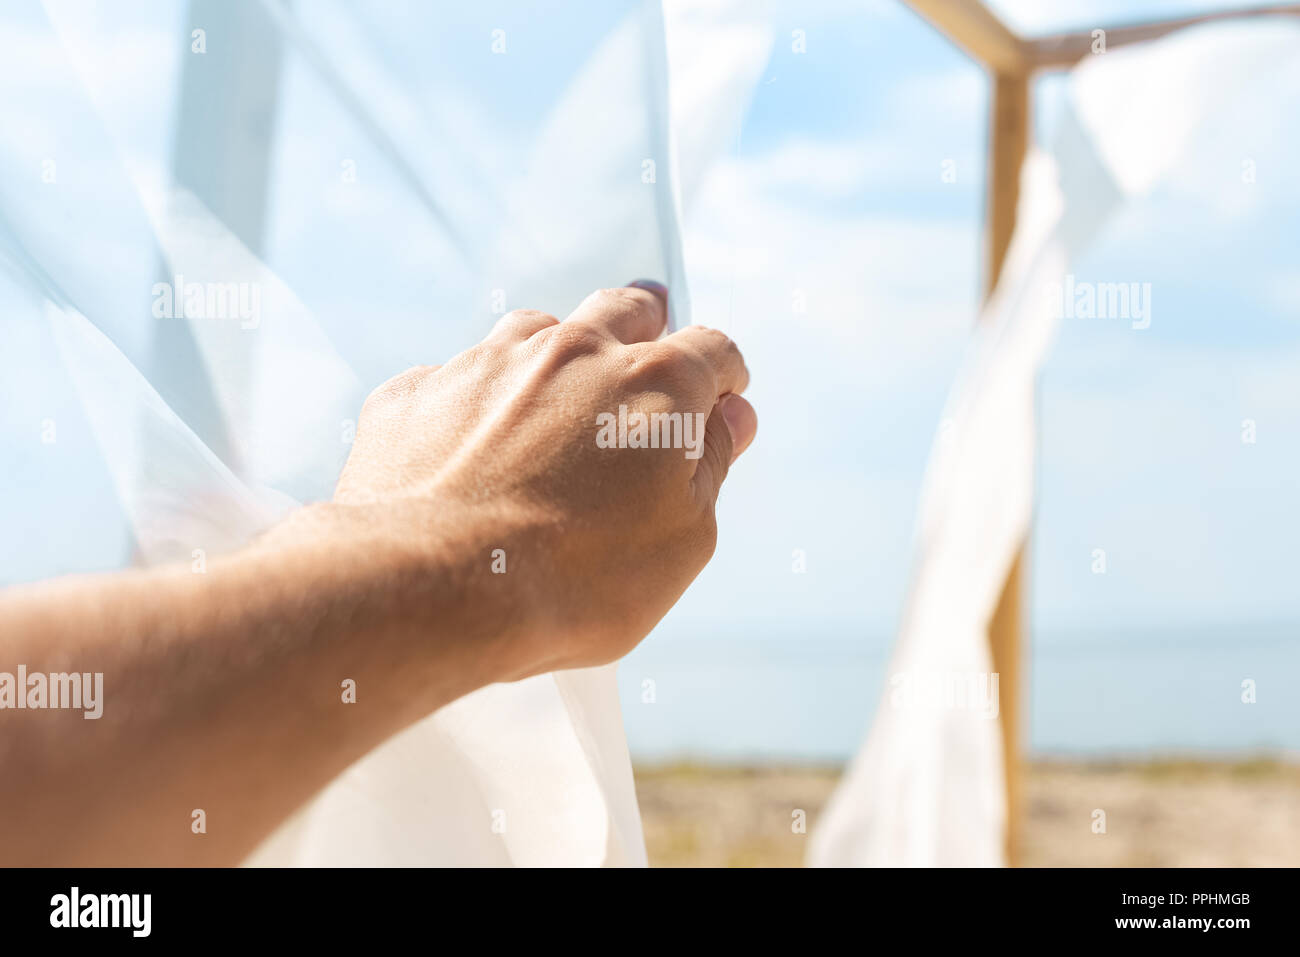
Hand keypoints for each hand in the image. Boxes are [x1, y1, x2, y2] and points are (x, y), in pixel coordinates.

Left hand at [330, 284, 756, 680]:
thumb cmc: (574, 580)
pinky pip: (458, 380)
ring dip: (557, 358)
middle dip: (646, 330)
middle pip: (625, 311)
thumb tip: (731, 417)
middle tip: (644, 366)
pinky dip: (477, 407)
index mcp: (656, 383)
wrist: (431, 588)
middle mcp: (574, 350)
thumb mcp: (682, 541)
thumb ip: (710, 466)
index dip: (724, 377)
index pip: (713, 350)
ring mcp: (488, 362)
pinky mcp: (418, 392)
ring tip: (555, 408)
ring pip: (537, 331)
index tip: (719, 401)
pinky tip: (473, 455)